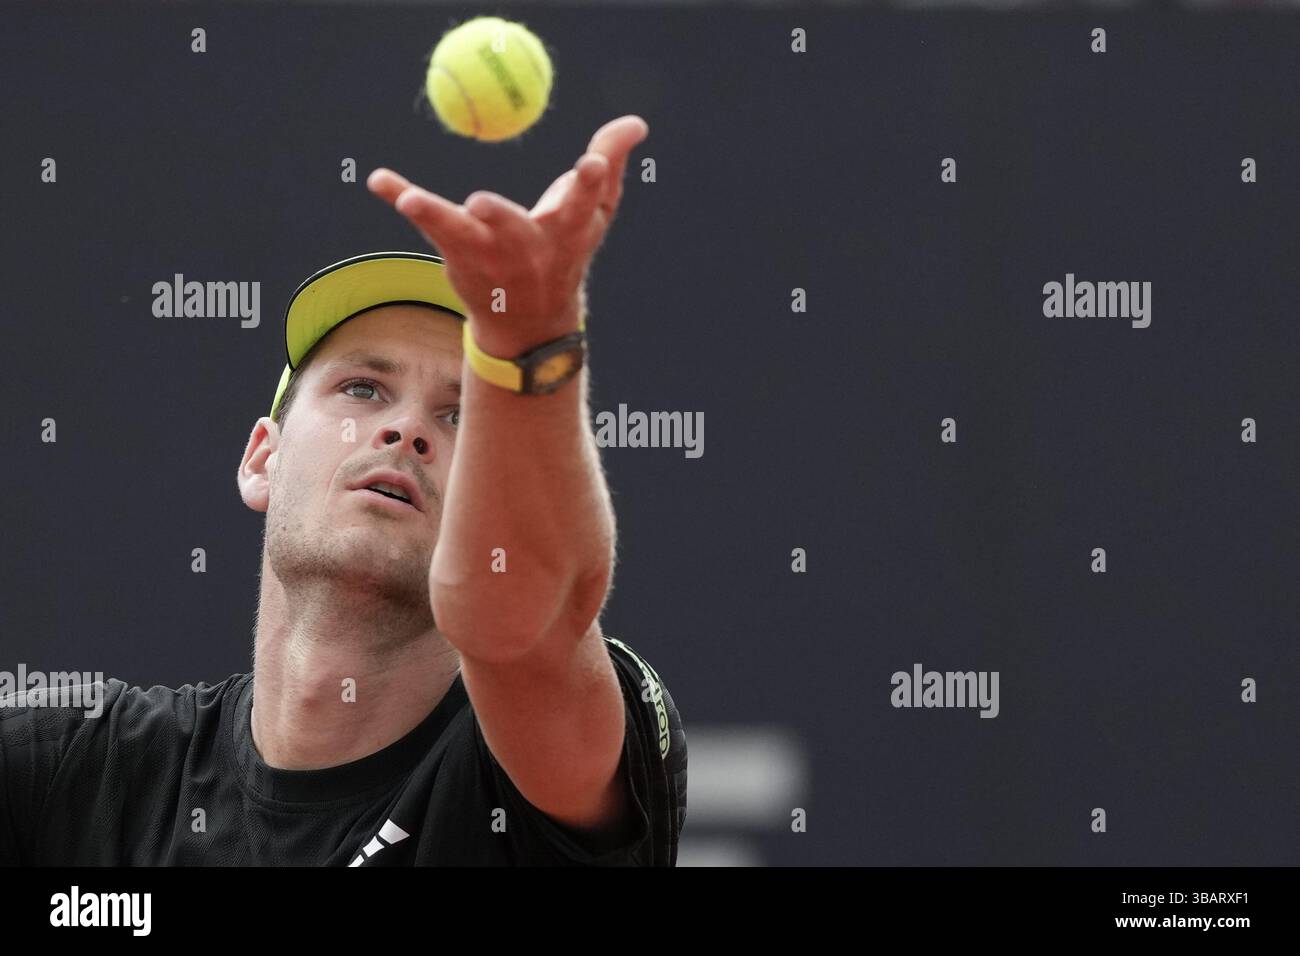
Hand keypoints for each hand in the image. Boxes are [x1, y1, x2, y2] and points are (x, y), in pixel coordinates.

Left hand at [367, 114, 648, 355]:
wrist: (530, 323)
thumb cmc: (565, 253)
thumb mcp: (593, 214)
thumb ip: (610, 165)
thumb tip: (636, 123)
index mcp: (567, 233)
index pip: (583, 205)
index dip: (589, 184)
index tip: (590, 164)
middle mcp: (527, 249)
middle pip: (514, 231)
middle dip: (500, 218)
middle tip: (481, 202)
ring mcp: (488, 256)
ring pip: (458, 234)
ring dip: (434, 215)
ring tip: (410, 199)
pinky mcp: (456, 257)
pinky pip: (427, 222)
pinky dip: (400, 196)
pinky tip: (377, 180)